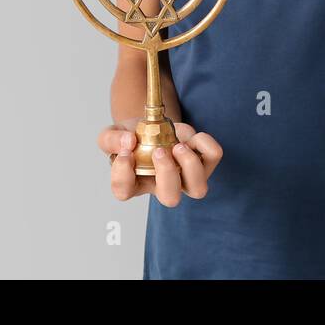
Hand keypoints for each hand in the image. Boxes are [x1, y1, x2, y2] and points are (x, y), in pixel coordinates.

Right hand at [98, 117, 223, 207]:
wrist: (151, 125)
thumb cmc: (131, 137)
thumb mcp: (112, 134)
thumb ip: (111, 139)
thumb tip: (129, 142)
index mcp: (134, 182)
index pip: (124, 191)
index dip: (123, 174)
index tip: (125, 152)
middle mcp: (161, 185)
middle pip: (170, 198)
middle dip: (167, 174)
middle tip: (158, 151)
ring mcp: (184, 177)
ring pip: (198, 188)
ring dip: (190, 165)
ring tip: (178, 145)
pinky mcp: (202, 161)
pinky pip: (213, 157)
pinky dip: (206, 144)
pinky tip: (192, 136)